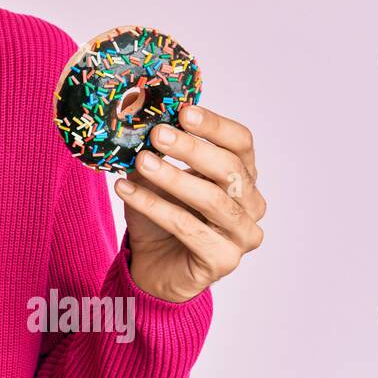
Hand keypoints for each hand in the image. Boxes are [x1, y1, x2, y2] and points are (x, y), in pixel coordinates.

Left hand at [113, 103, 265, 302]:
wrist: (153, 265)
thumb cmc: (161, 215)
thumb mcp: (158, 176)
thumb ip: (159, 151)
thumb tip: (140, 122)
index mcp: (244, 176)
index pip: (241, 143)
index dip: (215, 126)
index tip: (185, 111)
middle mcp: (251, 204)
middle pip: (229, 170)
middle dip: (191, 149)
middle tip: (157, 133)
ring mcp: (242, 235)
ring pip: (211, 200)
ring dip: (172, 177)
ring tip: (140, 161)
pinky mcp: (224, 260)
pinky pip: (187, 228)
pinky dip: (154, 206)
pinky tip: (125, 190)